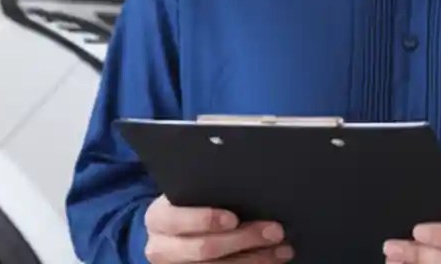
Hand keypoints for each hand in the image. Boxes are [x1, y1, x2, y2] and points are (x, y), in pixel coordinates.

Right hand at [143, 194, 294, 262]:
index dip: (205, 220)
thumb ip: (206, 193)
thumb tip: (248, 185)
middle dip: (243, 239)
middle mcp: (161, 249)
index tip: (233, 218)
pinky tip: (272, 261)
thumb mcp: (188, 197)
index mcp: (158, 219)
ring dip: (256, 260)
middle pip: (204, 249)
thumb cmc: (188, 208)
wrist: (171, 237)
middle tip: (274, 230)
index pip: (177, 220)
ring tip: (282, 249)